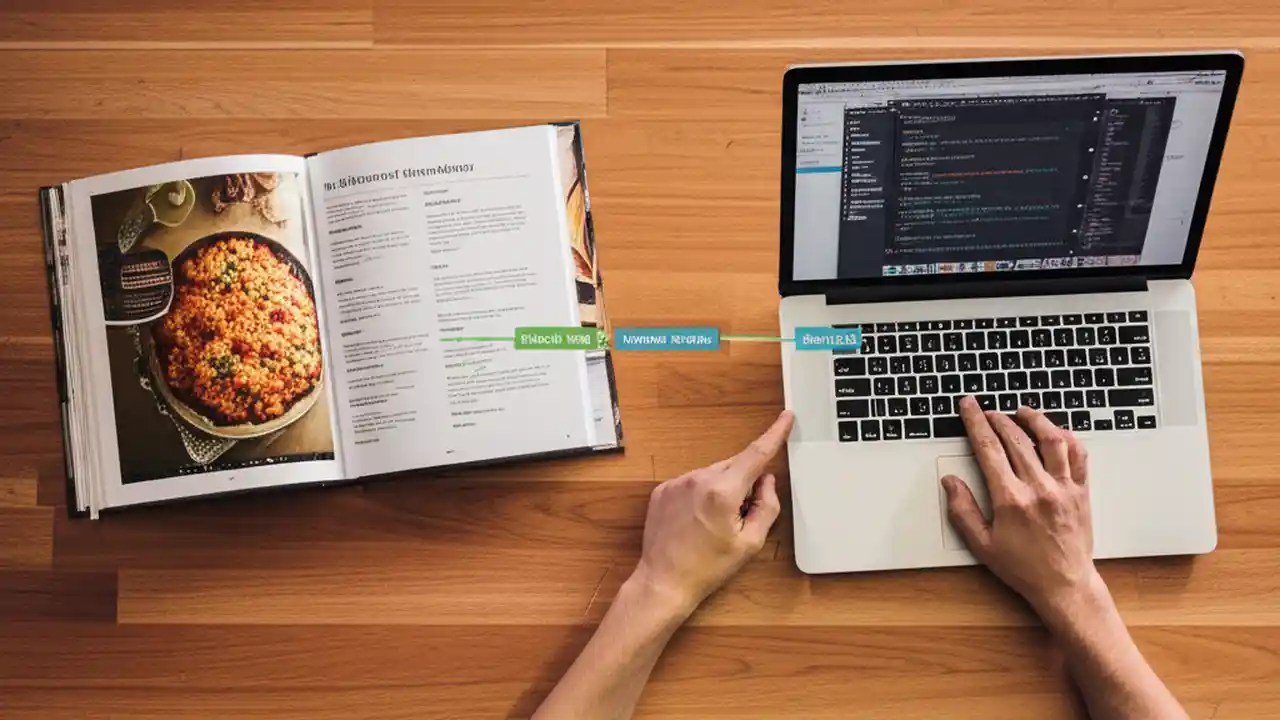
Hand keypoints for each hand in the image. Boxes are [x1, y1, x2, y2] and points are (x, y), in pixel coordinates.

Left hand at [629, 410, 793, 616]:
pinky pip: (692, 483)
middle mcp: (698, 479)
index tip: (786, 417)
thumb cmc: (708, 567)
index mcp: (723, 491)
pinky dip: (700, 496)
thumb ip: (767, 506)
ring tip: (712, 525)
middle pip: (734, 467)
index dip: (774, 434)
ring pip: (713, 475)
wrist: (664, 581)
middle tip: (740, 516)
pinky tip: (695, 522)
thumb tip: (766, 480)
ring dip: (720, 490)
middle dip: (743, 484)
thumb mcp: (751, 542)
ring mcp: (677, 483)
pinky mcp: (663, 490)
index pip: (756, 454)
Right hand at [941, 396, 1101, 619]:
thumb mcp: (982, 545)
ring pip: (1051, 440)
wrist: (1064, 585)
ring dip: (1035, 420)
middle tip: (987, 411)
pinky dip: (1068, 438)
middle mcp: (1038, 488)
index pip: (989, 449)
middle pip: (1016, 438)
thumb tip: (950, 482)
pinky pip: (1079, 456)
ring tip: (1021, 412)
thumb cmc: (1023, 568)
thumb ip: (962, 511)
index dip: (976, 422)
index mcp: (1011, 499)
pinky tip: (1057, 432)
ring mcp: (1063, 488)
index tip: (970, 407)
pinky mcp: (1081, 492)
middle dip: (998, 418)